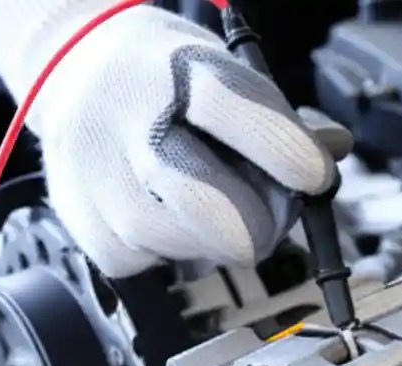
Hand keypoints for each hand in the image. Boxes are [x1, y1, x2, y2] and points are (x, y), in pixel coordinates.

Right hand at [0, 2, 334, 276]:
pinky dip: (169, 250)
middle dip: (260, 225)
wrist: (69, 68)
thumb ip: (279, 117)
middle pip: (213, 207)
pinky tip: (164, 214)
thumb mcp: (223, 69)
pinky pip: (148, 261)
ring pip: (185, 244)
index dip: (289, 154)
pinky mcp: (82, 221)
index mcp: (177, 69)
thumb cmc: (165, 80)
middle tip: (269, 218)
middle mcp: (129, 118)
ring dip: (213, 239)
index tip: (316, 176)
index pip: (237, 112)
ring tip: (206, 206)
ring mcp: (97, 173)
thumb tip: (332, 151)